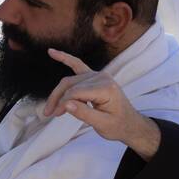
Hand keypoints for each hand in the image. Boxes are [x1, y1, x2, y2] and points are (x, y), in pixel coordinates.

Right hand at [43, 49, 161, 159]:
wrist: (131, 124)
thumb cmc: (118, 126)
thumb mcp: (103, 125)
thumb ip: (84, 114)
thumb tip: (65, 104)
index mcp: (106, 88)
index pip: (76, 93)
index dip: (62, 103)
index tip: (54, 115)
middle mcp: (102, 77)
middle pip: (70, 85)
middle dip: (57, 98)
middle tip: (48, 113)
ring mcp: (98, 75)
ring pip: (70, 80)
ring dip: (58, 92)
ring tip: (50, 108)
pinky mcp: (94, 76)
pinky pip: (77, 65)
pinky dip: (65, 59)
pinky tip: (51, 52)